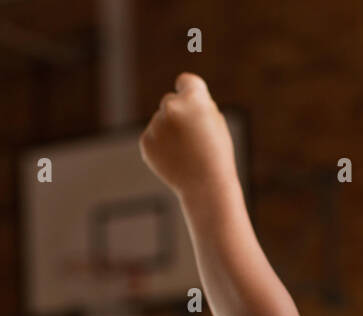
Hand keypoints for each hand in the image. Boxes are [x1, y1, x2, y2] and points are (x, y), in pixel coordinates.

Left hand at [140, 73, 236, 196]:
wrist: (206, 186)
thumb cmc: (216, 154)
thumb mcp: (215, 123)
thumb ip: (197, 106)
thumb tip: (179, 98)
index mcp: (193, 98)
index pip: (185, 81)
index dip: (187, 89)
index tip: (187, 96)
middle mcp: (171, 107)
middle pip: (169, 101)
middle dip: (178, 114)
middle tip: (192, 137)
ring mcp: (156, 124)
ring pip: (160, 122)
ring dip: (170, 133)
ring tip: (186, 153)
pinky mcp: (146, 141)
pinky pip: (153, 137)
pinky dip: (161, 146)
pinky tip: (175, 159)